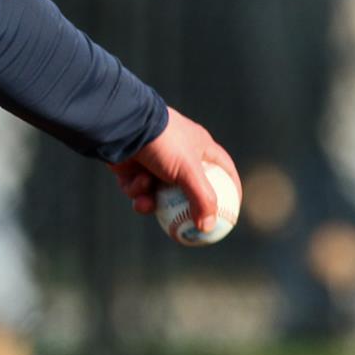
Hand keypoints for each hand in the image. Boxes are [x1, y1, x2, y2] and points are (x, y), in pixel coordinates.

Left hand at [109, 106, 239, 233]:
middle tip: (187, 227)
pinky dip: (137, 190)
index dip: (230, 189)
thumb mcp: (189, 171)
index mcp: (199, 145)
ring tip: (148, 203)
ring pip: (160, 193)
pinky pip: (138, 188)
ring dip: (154, 201)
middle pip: (189, 187)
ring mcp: (154, 160)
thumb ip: (203, 199)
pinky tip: (135, 184)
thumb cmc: (162, 143)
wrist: (122, 126)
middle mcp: (178, 153)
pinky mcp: (132, 166)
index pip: (223, 168)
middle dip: (185, 207)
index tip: (232, 212)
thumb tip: (208, 228)